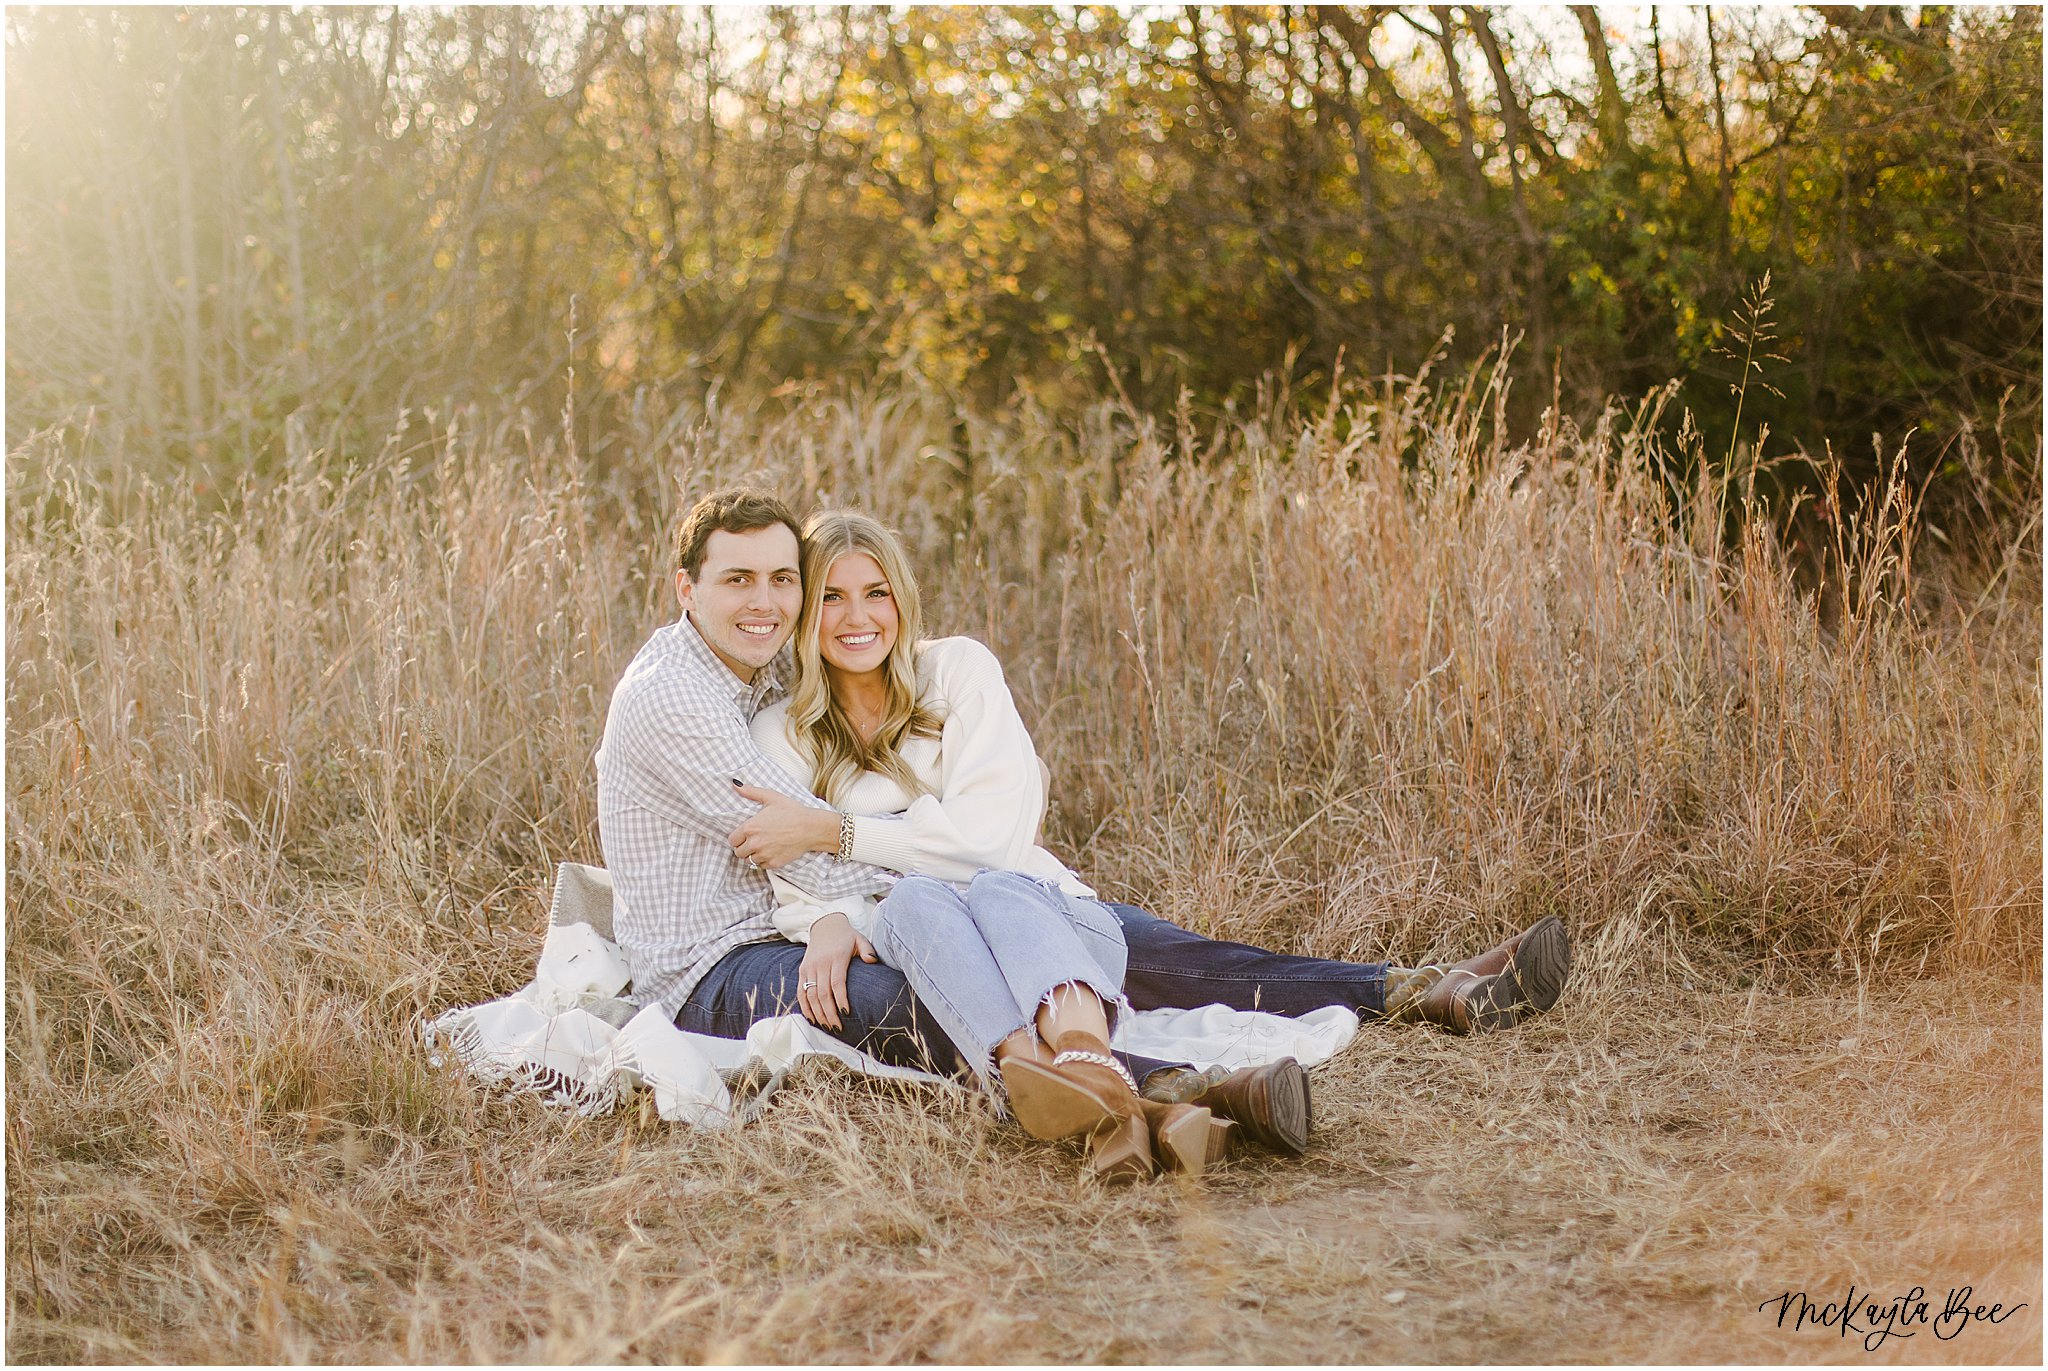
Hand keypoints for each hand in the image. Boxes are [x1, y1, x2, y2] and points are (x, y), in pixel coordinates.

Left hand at [729, 783, 841, 868]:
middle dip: (744, 847)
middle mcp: (754, 843)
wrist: (811, 828)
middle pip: (738, 852)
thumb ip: (751, 792)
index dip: (738, 837)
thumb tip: (735, 784)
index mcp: (750, 828)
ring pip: (749, 861)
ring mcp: (764, 855)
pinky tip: (772, 851)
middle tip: (755, 840)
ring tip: (763, 846)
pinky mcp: (774, 863)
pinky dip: (764, 861)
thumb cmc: (792, 812)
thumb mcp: (771, 797)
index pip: (732, 840)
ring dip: (753, 855)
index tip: (745, 835)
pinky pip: (762, 866)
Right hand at [795, 913, 878, 1030]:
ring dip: (818, 1013)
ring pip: (811, 995)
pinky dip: (805, 1007)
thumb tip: (872, 961)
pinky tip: (812, 1019)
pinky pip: (801, 992)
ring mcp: (809, 968)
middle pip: (823, 993)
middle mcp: (820, 964)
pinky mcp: (802, 971)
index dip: (840, 1000)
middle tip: (837, 1028)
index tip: (846, 1014)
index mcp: (836, 957)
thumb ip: (867, 950)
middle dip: (829, 1013)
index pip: (837, 983)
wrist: (825, 925)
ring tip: (827, 1027)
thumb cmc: (846, 936)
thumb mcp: (860, 939)